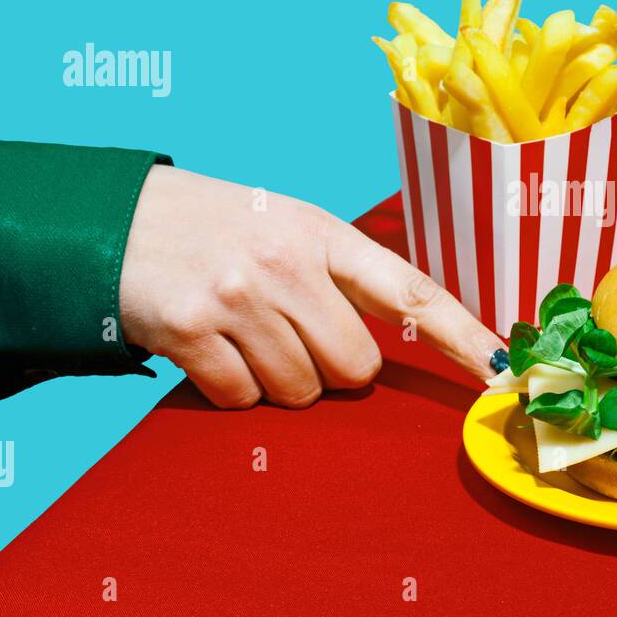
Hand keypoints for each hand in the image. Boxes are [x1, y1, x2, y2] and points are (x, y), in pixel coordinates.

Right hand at [118, 165, 502, 407]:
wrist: (114, 218)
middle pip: (354, 367)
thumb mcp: (286, 226)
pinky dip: (231, 388)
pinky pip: (242, 399)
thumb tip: (385, 350)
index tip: (501, 370)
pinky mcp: (190, 330)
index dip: (462, 335)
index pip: (409, 289)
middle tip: (289, 334)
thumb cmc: (218, 229)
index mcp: (322, 232)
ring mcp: (237, 296)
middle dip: (331, 369)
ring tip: (243, 331)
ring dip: (277, 379)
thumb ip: (338, 276)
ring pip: (300, 390)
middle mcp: (286, 261)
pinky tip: (210, 346)